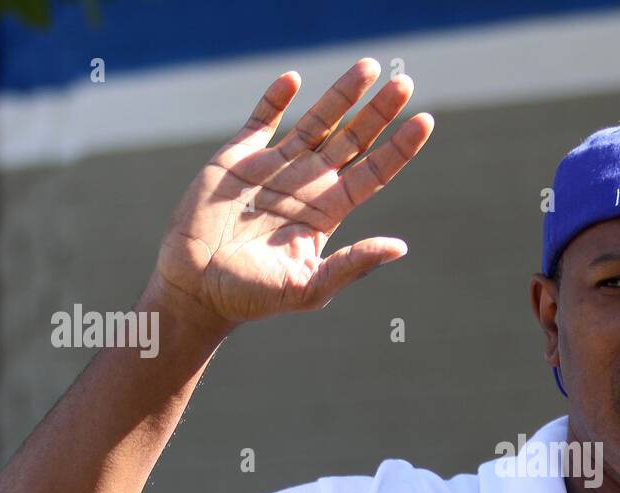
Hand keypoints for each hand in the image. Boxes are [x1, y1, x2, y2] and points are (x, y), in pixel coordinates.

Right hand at [150, 58, 433, 331]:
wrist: (195, 289)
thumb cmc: (253, 297)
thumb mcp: (309, 287)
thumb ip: (352, 264)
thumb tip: (400, 247)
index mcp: (327, 213)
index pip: (372, 173)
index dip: (398, 148)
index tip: (424, 121)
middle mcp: (307, 185)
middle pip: (352, 140)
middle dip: (378, 112)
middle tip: (404, 83)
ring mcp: (273, 168)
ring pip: (315, 122)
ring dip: (341, 95)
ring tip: (368, 66)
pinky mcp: (236, 159)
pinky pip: (261, 120)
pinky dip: (275, 99)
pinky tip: (294, 79)